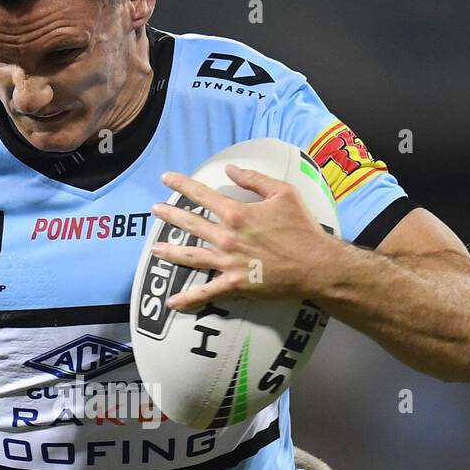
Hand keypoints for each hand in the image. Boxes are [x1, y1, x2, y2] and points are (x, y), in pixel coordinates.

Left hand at [150, 165, 334, 309]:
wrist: (315, 265)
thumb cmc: (302, 228)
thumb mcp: (283, 193)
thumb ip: (254, 179)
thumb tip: (230, 168)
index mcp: (236, 213)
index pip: (202, 195)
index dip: (182, 184)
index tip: (166, 178)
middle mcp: (227, 236)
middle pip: (190, 224)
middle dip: (169, 215)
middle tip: (155, 210)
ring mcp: (227, 262)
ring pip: (190, 256)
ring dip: (170, 252)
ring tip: (155, 249)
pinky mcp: (233, 284)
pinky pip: (206, 292)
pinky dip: (188, 299)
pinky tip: (172, 302)